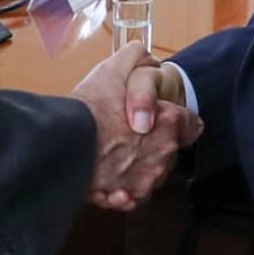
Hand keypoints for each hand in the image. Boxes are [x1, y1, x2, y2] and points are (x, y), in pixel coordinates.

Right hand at [72, 44, 200, 210]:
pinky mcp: (128, 197)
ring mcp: (147, 178)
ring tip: (112, 157)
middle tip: (126, 134)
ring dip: (136, 168)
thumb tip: (148, 58)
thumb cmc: (89, 108)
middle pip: (168, 150)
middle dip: (152, 144)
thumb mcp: (114, 68)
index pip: (191, 124)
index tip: (157, 118)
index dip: (172, 118)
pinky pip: (133, 196)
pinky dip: (124, 191)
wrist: (62, 145)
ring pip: (150, 174)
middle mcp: (164, 152)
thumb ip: (136, 58)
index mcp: (169, 120)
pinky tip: (110, 182)